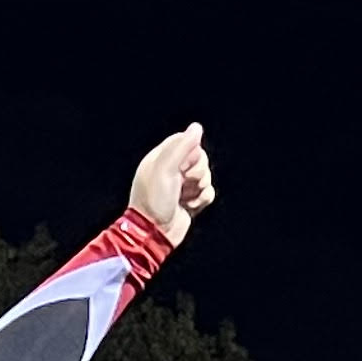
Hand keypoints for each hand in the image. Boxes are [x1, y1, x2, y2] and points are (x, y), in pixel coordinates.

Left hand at [127, 122, 213, 244]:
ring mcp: (182, 186)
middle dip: (198, 170)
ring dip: (200, 186)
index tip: (184, 165)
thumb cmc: (154, 200)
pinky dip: (203, 198)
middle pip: (199, 158)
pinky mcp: (191, 201)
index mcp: (161, 158)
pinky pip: (208, 192)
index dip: (192, 151)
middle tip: (185, 182)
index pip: (186, 141)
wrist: (154, 233)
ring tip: (186, 197)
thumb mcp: (165, 168)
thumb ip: (181, 146)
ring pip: (205, 175)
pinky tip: (191, 206)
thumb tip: (197, 127)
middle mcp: (172, 170)